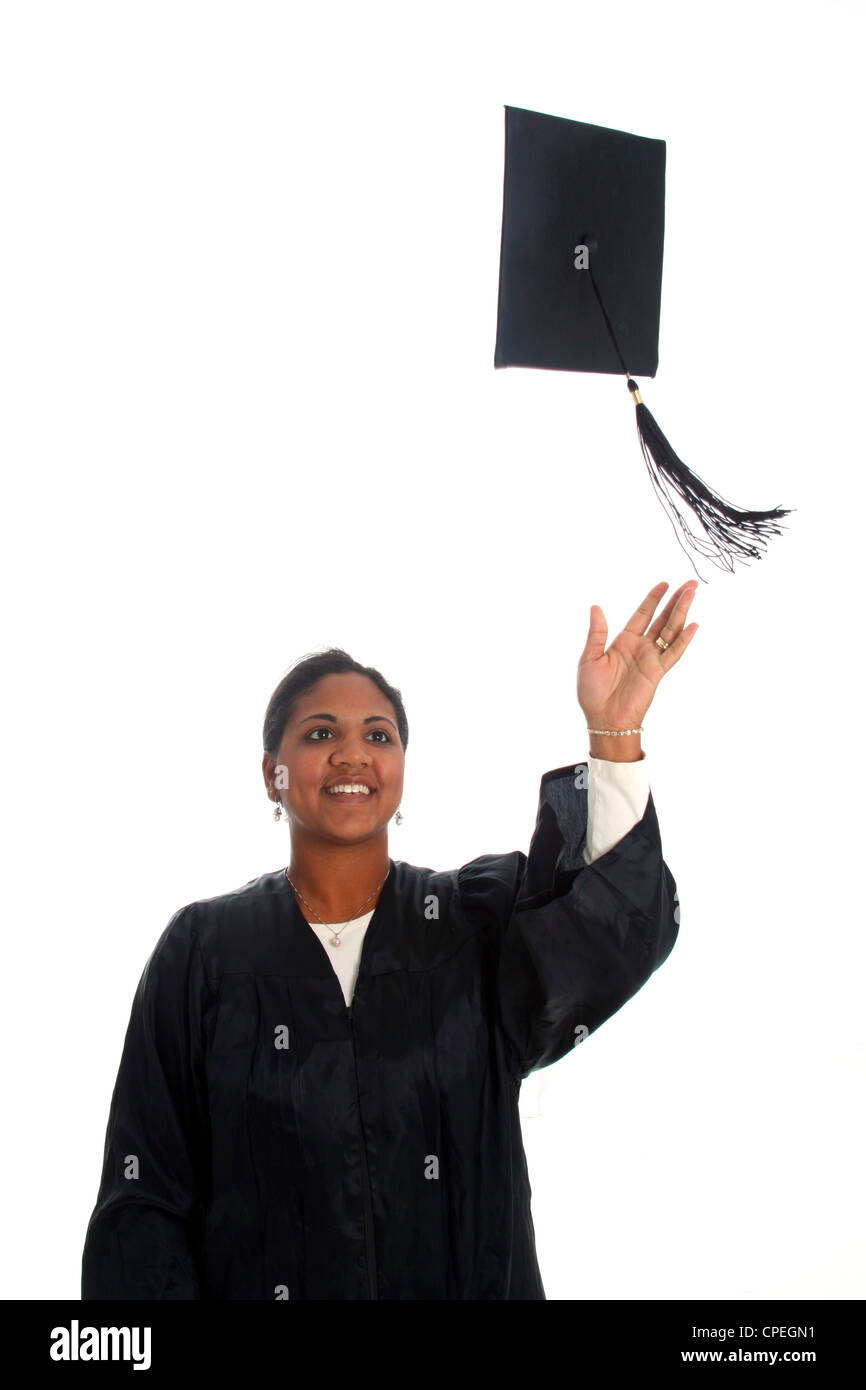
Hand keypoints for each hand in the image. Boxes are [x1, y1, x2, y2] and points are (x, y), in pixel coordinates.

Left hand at [578, 580, 698, 730]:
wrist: (603, 719)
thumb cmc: (592, 692)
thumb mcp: (589, 658)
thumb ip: (597, 633)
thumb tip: (596, 607)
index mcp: (624, 641)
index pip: (643, 614)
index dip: (653, 598)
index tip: (664, 583)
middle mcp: (640, 647)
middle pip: (662, 618)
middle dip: (676, 601)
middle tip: (690, 584)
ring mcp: (651, 659)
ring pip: (671, 631)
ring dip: (682, 612)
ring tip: (692, 594)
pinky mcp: (657, 672)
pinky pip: (673, 653)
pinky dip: (683, 640)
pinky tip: (693, 625)